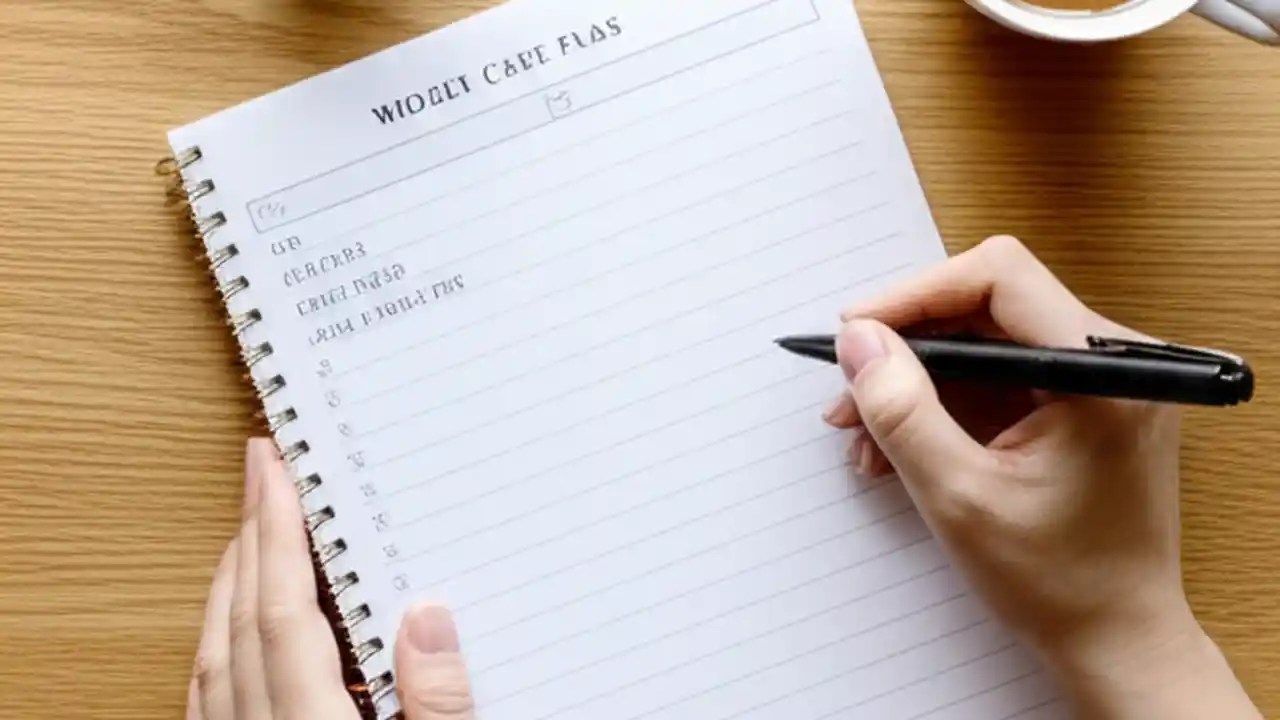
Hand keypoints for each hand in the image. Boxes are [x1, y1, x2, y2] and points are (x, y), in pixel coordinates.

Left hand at [187, 438, 475, 719]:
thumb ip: (439, 704)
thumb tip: (429, 620)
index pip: (285, 614)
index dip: (278, 534)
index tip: (275, 471)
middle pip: (242, 623)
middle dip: (253, 537)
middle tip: (261, 472)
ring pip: (215, 658)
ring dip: (232, 585)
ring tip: (250, 531)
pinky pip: (208, 698)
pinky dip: (219, 646)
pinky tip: (232, 630)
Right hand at [824, 236, 1259, 718]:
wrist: (1115, 640)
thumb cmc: (1057, 583)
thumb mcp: (959, 497)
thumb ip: (902, 412)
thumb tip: (857, 340)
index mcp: (1102, 372)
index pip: (1000, 278)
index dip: (915, 294)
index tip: (856, 332)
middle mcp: (1112, 361)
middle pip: (986, 307)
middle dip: (907, 346)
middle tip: (848, 392)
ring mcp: (1099, 381)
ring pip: (983, 343)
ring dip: (917, 381)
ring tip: (863, 435)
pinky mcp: (1081, 404)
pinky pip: (998, 378)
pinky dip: (943, 404)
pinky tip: (899, 445)